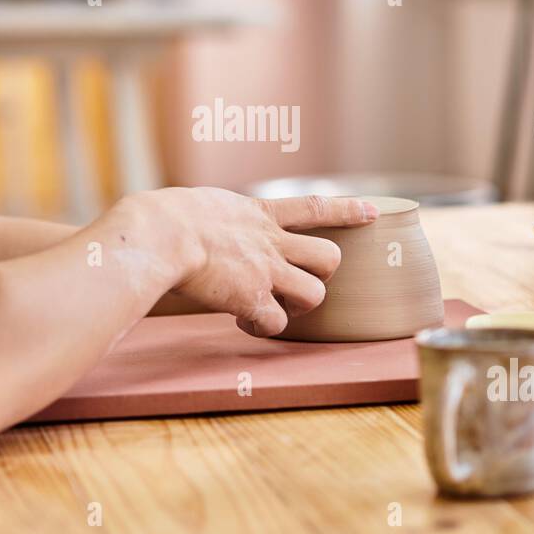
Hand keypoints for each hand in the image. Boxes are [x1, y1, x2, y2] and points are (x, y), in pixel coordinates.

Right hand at [131, 188, 377, 337]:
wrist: (160, 234)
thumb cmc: (163, 218)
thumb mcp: (202, 206)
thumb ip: (220, 219)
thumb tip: (204, 224)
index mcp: (258, 213)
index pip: (315, 208)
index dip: (347, 211)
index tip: (372, 212)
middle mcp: (270, 242)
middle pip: (330, 257)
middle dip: (321, 274)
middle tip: (295, 281)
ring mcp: (265, 271)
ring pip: (315, 294)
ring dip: (298, 304)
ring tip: (272, 306)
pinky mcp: (252, 299)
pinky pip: (277, 324)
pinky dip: (263, 328)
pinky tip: (243, 323)